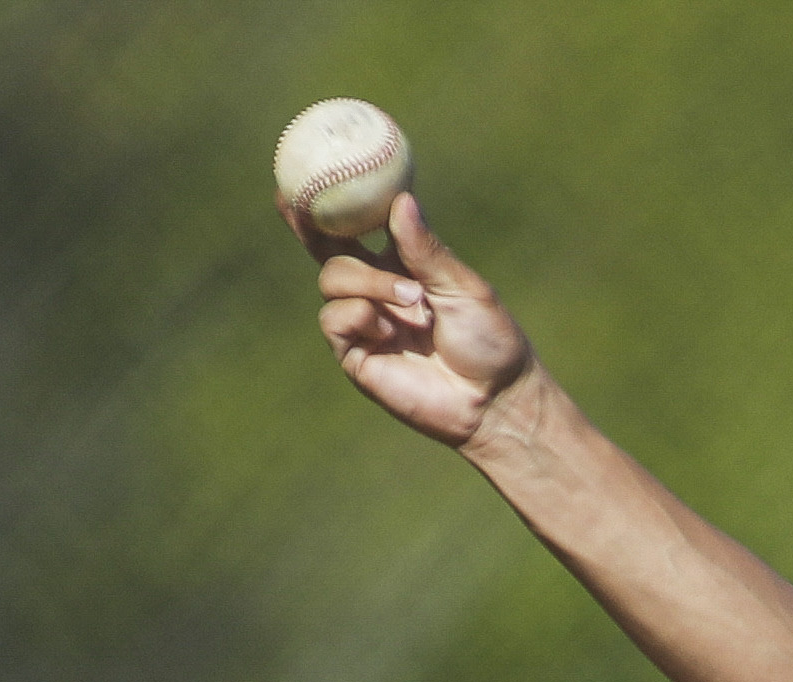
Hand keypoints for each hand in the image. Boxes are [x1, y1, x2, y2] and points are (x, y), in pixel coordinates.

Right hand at [288, 190, 533, 448]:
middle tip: (297, 204)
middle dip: (310, 227)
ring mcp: (364, 324)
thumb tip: (401, 199)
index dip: (331, 208)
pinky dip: (361, 316)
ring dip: (370, 284)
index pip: (358, 233)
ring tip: (414, 303)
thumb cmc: (490, 341)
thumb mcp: (463, 287)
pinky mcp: (355, 355)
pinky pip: (334, 319)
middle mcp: (378, 293)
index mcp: (403, 269)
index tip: (310, 172)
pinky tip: (391, 331)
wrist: (495, 398)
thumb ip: (426, 250)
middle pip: (329, 251)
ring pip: (332, 280)